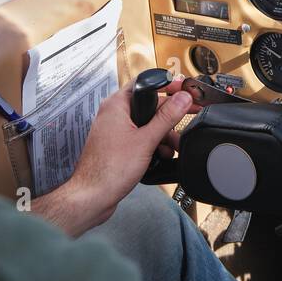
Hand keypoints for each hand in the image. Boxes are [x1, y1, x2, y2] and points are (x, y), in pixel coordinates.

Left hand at [32, 78, 197, 235]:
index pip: (146, 84)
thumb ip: (167, 117)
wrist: (93, 197)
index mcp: (116, 105)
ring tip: (174, 146)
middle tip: (188, 114)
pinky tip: (162, 154)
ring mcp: (116, 130)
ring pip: (146, 124)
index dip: (168, 86)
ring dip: (163, 134)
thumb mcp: (146, 140)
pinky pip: (141, 137)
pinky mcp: (118, 145)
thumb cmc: (109, 170)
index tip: (184, 90)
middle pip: (149, 105)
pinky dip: (153, 144)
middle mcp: (114, 114)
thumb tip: (182, 98)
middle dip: (169, 116)